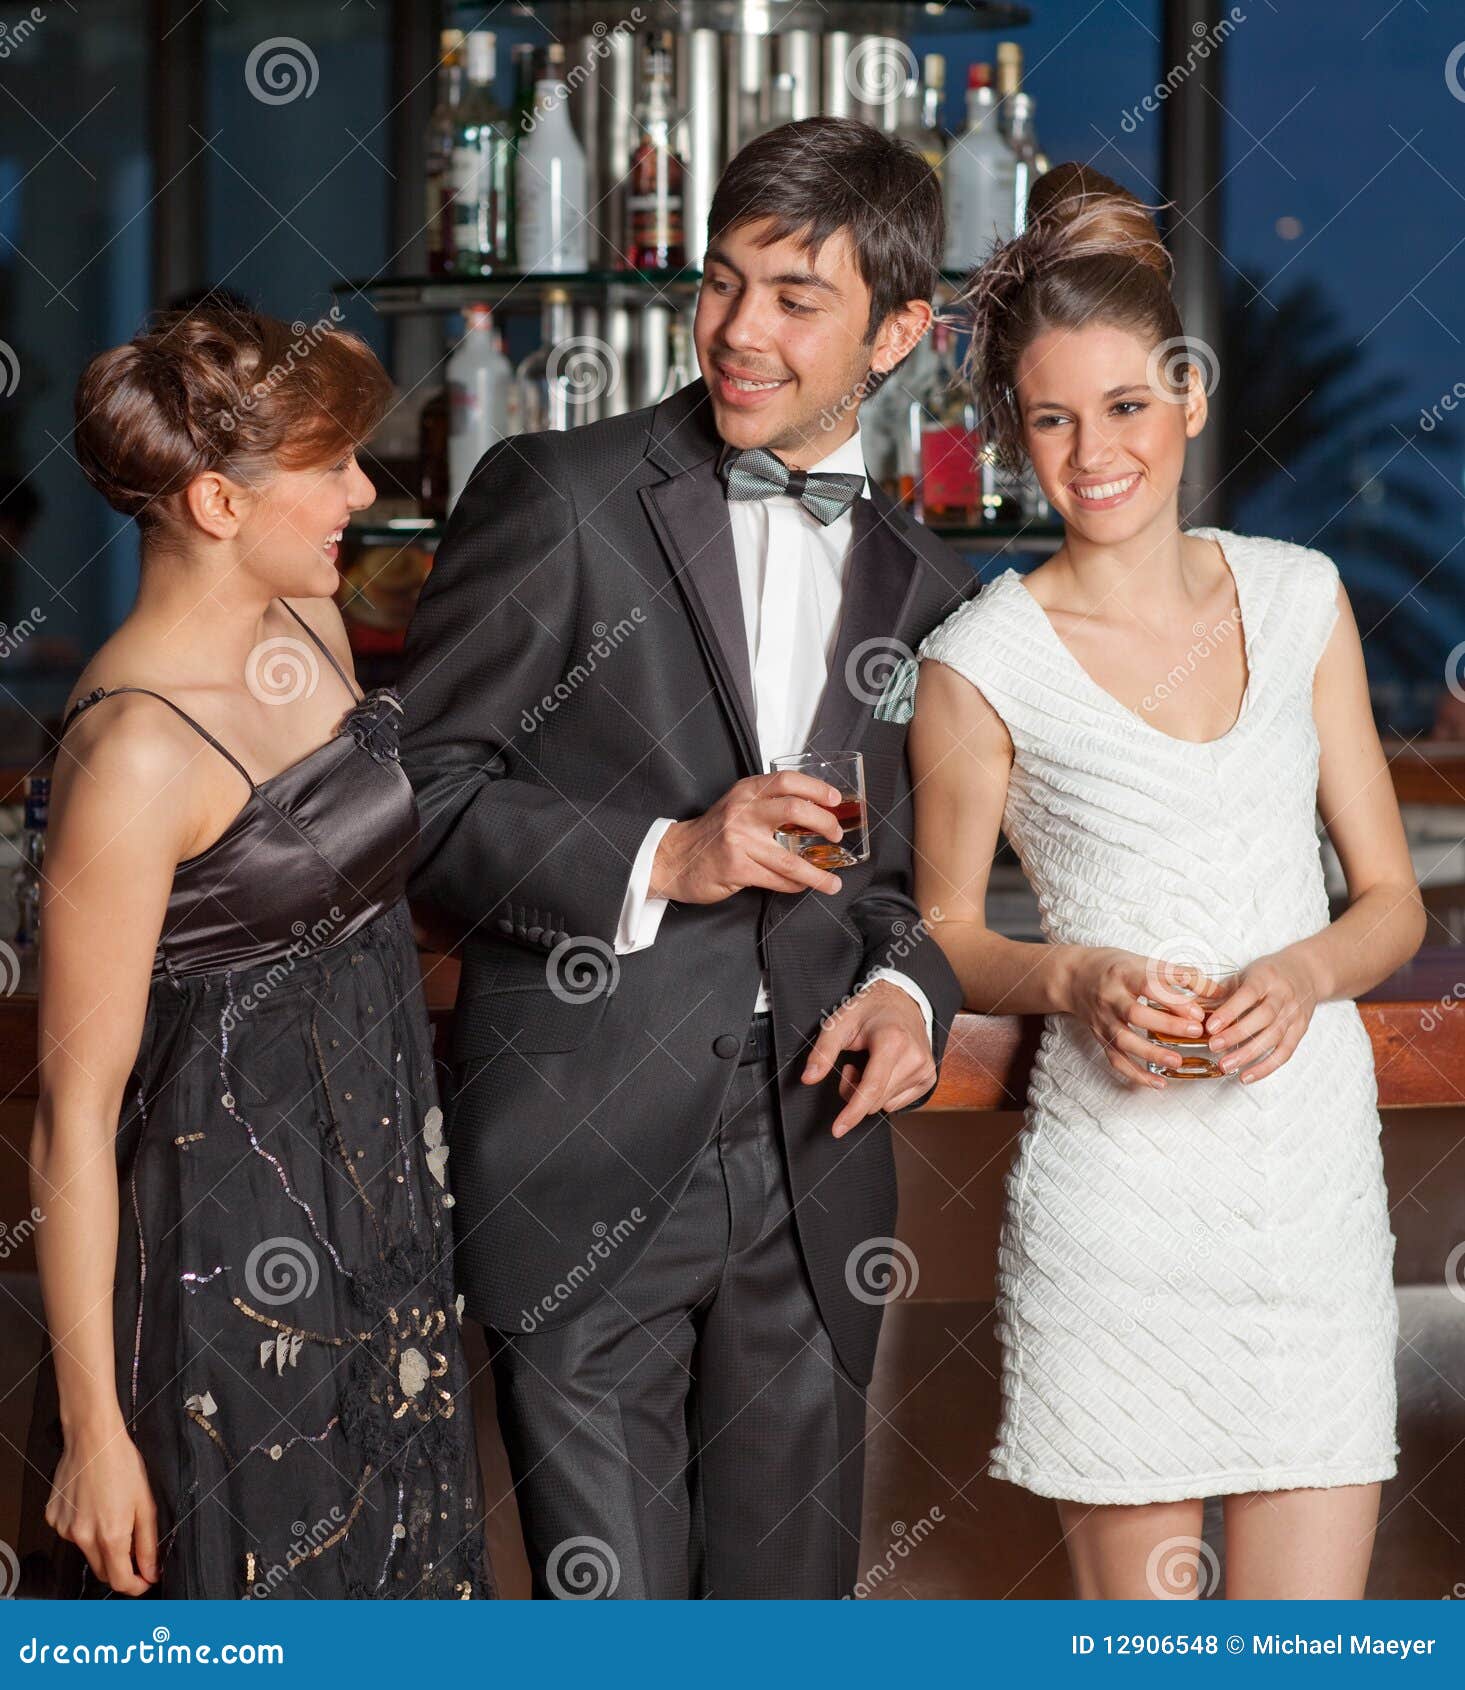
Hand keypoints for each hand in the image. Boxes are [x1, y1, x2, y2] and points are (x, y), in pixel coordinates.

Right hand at [46, 1417, 158, 1594]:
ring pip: (87, 1551)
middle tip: (133, 1549)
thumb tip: (151, 1571)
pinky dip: (85, 1527)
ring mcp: (65, 1529)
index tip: (145, 1581)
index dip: (136, 1586)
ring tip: (111, 1511)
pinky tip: (93, 1505)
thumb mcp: (146, 1504)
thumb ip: (148, 1543)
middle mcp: (84, 1537)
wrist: (92, 1440)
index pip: (120, 1580)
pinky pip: (73, 1534)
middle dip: (120, 1567)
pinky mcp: (54, 1519)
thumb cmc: (121, 1464)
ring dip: (101, 1544)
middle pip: (102, 1570)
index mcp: (111, 1535)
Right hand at [649, 772, 846, 903]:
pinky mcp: (737, 868)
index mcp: (746, 792)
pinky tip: (802, 886)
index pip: (787, 780)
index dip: (816, 788)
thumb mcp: (736, 807)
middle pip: (795, 810)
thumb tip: (813, 815)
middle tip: (837, 835)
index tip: (835, 800)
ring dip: (817, 873)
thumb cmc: (712, 834)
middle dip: (824, 823)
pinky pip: (777, 879)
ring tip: (833, 882)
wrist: (674, 857)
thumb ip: (766, 805)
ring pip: (790, 858)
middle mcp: (743, 811)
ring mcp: (739, 840)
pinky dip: (795, 885)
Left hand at [802, 979, 936, 1136]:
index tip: (838, 1129)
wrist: (903, 1000)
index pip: (871, 1088)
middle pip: (874, 1100)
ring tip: (870, 1063)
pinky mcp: (929, 1078)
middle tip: (852, 1066)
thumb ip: (822, 1052)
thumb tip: (808, 1079)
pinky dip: (885, 1093)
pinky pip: (897, 1103)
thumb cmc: (870, 1011)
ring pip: (885, 1104)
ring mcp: (925, 1069)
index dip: (852, 1112)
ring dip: (870, 1092)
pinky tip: (885, 1070)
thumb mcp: (839, 1023)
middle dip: (855, 1092)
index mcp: (892, 1041)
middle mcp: (914, 1057)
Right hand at [1064, 948, 1212, 1089]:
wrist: (1074, 977)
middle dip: (1166, 1024)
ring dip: (1150, 1054)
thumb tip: (1217, 991)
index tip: (1198, 1010)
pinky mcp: (1100, 1037)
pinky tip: (1158, 1083)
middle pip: (1135, 1013)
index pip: (1148, 984)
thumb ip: (1180, 975)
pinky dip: (1136, 1074)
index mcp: (1123, 974)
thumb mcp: (1145, 961)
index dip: (1173, 998)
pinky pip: (1116, 1060)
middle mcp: (1109, 997)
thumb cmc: (1115, 968)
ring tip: (1177, 1062)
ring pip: (1123, 1040)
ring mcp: (1103, 1020)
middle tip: (1196, 1031)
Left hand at [1203, 950, 1319, 1081]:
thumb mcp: (1246, 972)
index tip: (1210, 1026)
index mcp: (1266, 977)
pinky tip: (1247, 1076)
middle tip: (1214, 1047)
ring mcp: (1294, 1014)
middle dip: (1237, 1034)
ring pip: (1274, 1037)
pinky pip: (1285, 1052)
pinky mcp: (1301, 1030)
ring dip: (1249, 1055)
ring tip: (1226, 1066)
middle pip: (1263, 1018)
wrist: (1307, 971)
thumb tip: (1194, 1006)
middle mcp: (1284, 996)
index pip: (1248, 994)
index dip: (1230, 1011)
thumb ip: (1223, 990)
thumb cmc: (1269, 973)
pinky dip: (1266, 1067)